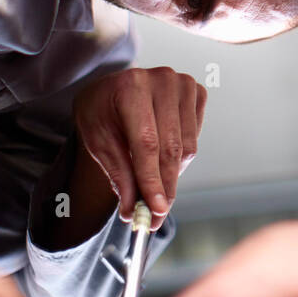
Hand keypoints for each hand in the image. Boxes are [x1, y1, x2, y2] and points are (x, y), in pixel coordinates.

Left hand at [72, 66, 206, 229]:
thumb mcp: (99, 142)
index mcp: (131, 86)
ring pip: (186, 148)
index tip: (155, 210)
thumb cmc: (102, 112)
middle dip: (165, 187)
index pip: (147, 143)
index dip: (152, 179)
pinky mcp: (197, 92)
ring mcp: (183, 84)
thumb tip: (133, 211)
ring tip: (152, 181)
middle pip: (171, 148)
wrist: (113, 89)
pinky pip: (195, 138)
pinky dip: (181, 157)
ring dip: (171, 174)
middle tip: (157, 216)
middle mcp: (162, 80)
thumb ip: (119, 175)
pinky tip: (162, 155)